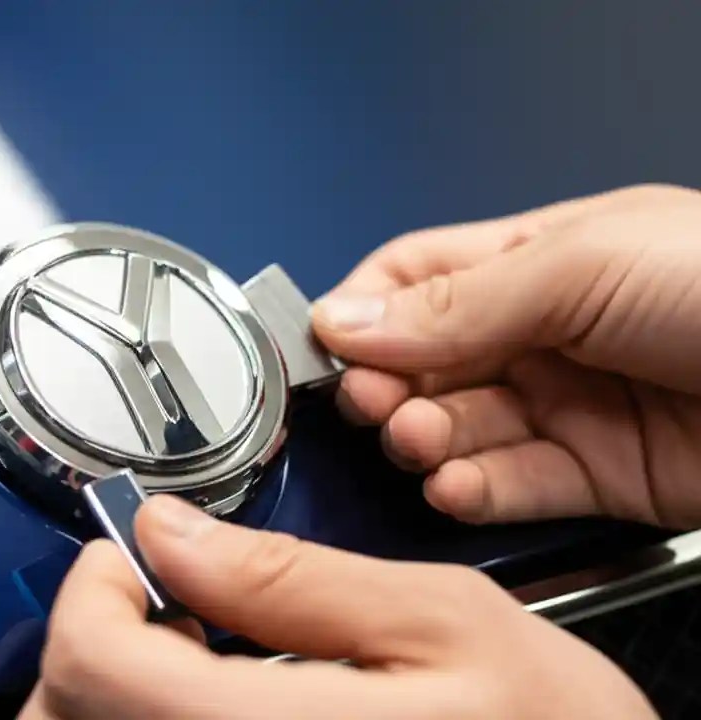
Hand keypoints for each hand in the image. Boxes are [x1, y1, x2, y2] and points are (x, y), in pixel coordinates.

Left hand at [19, 496, 655, 718]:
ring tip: (194, 645)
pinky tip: (209, 697)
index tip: (141, 551)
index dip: (95, 581)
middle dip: (98, 631)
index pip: (87, 660)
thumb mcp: (444, 623)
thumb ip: (291, 575)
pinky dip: (141, 716)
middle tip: (168, 593)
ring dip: (113, 681)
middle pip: (67, 712)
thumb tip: (172, 529)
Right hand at [311, 184, 700, 528]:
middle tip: (375, 405)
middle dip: (388, 388)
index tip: (323, 348)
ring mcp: (569, 406)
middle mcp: (544, 334)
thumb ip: (457, 302)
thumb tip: (345, 320)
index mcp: (534, 261)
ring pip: (460, 431)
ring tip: (420, 443)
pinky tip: (456, 485)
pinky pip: (512, 487)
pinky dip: (473, 492)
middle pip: (425, 365)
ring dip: (424, 443)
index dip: (361, 313)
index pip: (413, 281)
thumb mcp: (584, 265)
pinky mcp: (601, 476)